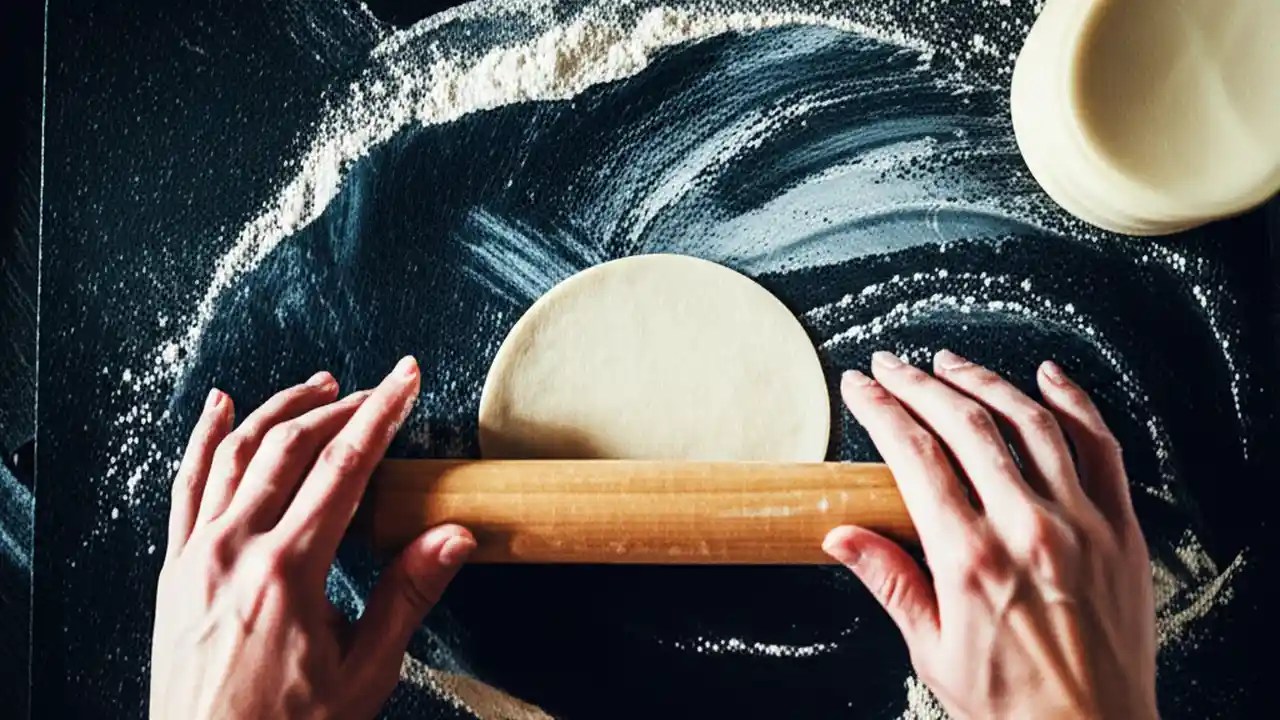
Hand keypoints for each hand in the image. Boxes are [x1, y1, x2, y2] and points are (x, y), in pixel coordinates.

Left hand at [151, 357, 474, 719]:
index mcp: (288, 572)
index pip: (344, 467)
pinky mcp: (174, 569)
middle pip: (290, 447)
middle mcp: (235, 550)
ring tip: (319, 385)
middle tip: (378, 388)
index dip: (380, 415)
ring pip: (235, 454)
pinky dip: (204, 440)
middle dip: (340, 406)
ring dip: (280, 410)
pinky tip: (221, 408)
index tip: (405, 380)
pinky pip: (186, 486)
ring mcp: (196, 556)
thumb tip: (453, 535)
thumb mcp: (363, 674)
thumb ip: (407, 596)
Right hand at [824, 351, 1156, 719]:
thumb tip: (840, 537)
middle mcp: (1026, 529)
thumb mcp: (931, 650)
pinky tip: (1047, 377)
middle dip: (920, 384)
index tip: (862, 387)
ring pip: (1030, 421)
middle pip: (966, 426)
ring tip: (951, 363)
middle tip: (893, 365)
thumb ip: (888, 582)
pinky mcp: (1122, 528)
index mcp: (970, 559)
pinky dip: (1073, 402)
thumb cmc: (1011, 704)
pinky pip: (1100, 446)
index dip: (882, 410)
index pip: (915, 456)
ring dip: (984, 382)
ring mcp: (1081, 523)